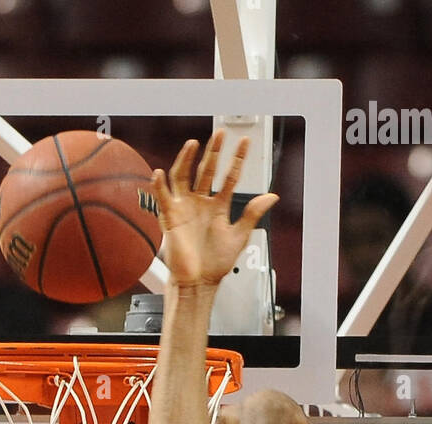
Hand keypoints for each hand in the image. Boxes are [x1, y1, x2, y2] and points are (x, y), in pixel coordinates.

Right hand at [152, 130, 277, 289]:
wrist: (199, 282)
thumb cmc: (216, 263)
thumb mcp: (239, 236)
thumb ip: (252, 214)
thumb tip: (271, 196)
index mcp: (218, 206)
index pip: (229, 177)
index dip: (237, 160)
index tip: (244, 143)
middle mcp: (201, 203)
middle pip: (206, 170)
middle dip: (213, 152)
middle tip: (220, 134)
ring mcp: (185, 208)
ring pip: (184, 176)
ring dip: (187, 160)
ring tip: (194, 144)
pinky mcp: (171, 218)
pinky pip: (163, 198)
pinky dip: (159, 186)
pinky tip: (160, 173)